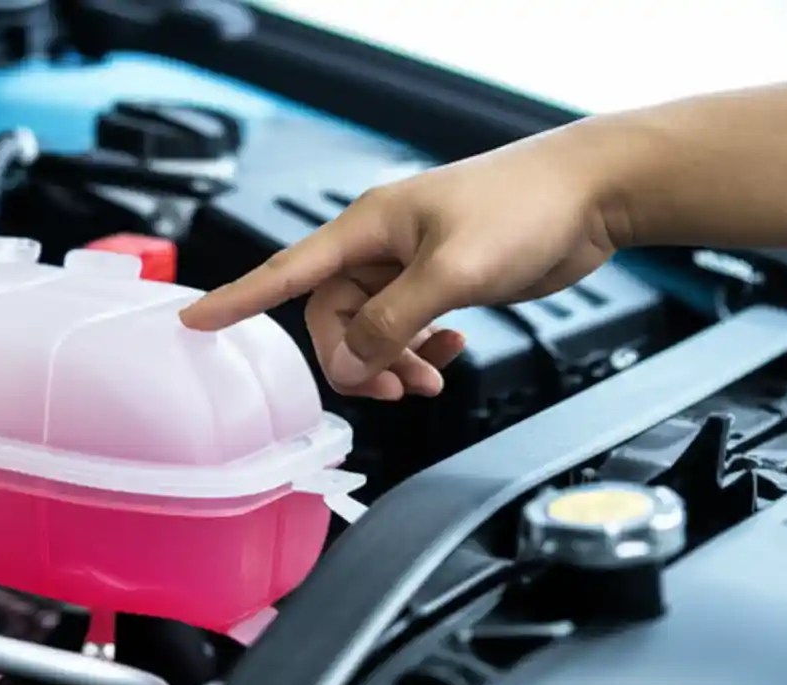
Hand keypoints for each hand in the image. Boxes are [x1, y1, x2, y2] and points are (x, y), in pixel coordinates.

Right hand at [179, 125, 625, 399]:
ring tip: (428, 381)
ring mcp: (410, 264)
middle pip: (334, 317)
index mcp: (368, 228)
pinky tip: (449, 355)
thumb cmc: (524, 208)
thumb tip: (354, 361)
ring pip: (373, 329)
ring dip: (392, 361)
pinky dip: (420, 349)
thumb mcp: (452, 272)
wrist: (590, 195)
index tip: (196, 322)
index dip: (238, 299)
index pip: (287, 270)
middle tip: (390, 388)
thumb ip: (395, 320)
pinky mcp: (441, 280)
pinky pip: (407, 326)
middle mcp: (381, 246)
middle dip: (356, 359)